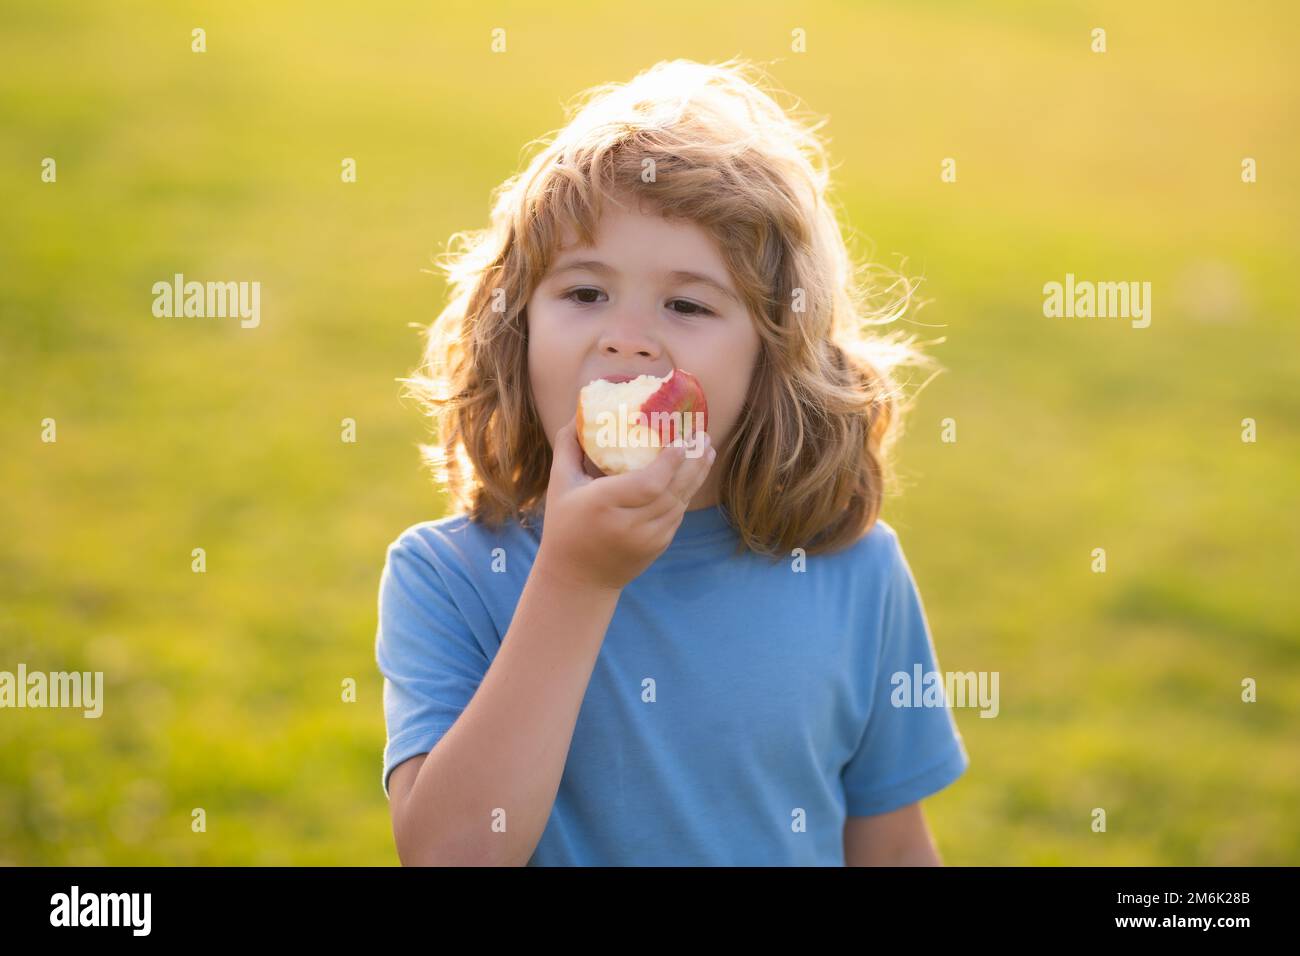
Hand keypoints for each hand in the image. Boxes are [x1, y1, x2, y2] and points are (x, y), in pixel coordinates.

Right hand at [534, 413, 715, 591]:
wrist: (577, 578)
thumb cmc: (564, 525)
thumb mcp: (559, 484)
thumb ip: (568, 447)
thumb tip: (579, 413)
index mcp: (604, 504)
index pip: (648, 483)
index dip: (670, 463)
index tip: (681, 441)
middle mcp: (629, 524)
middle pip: (672, 491)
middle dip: (694, 462)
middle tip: (703, 435)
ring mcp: (647, 539)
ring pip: (680, 502)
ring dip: (697, 475)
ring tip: (706, 450)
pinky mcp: (658, 547)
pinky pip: (678, 515)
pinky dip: (687, 493)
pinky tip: (693, 474)